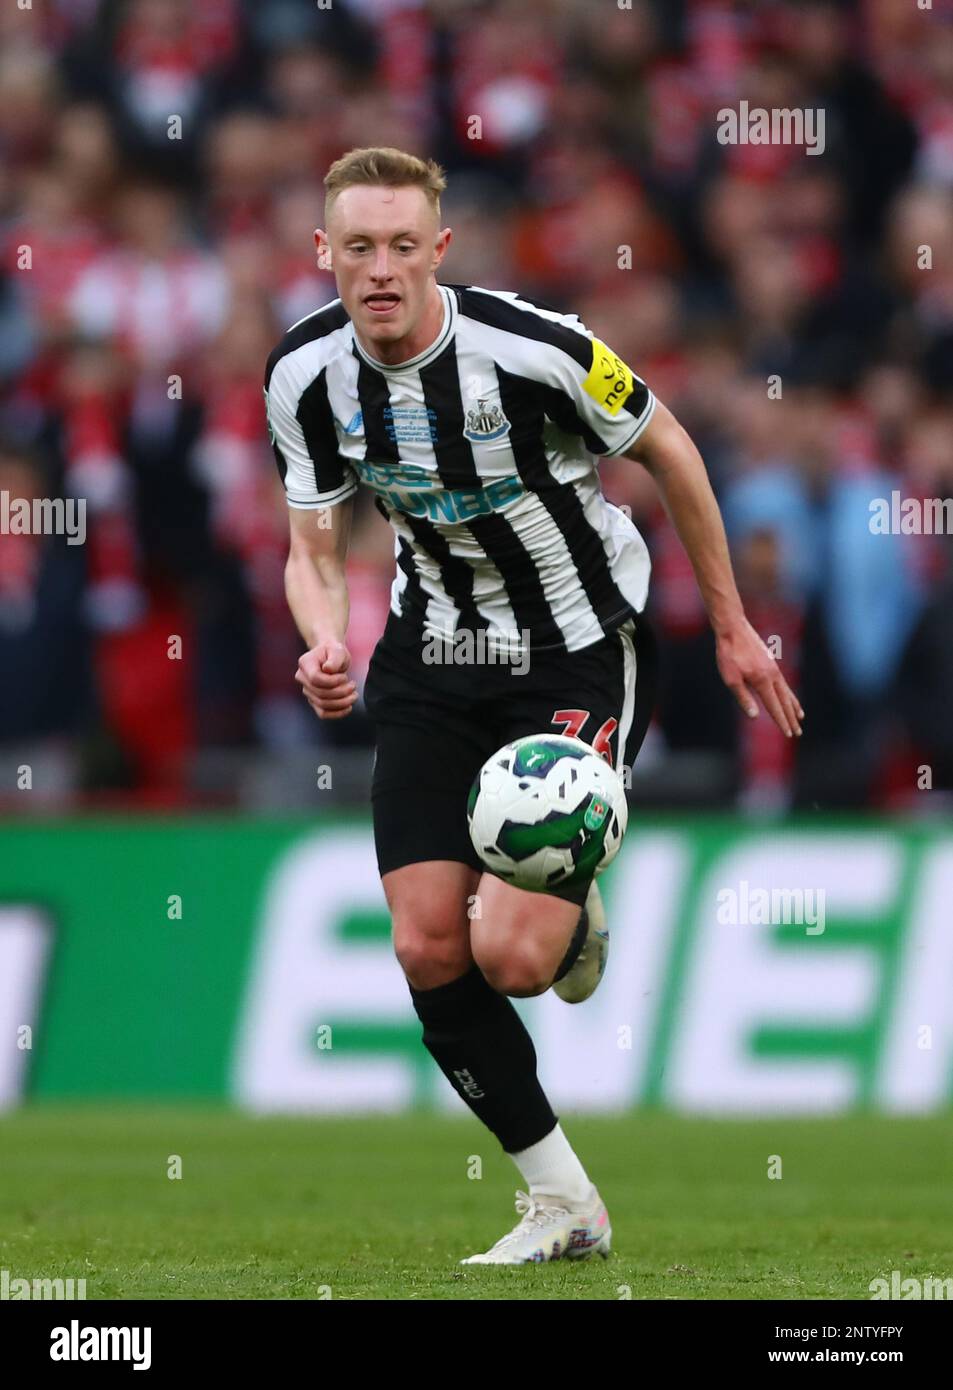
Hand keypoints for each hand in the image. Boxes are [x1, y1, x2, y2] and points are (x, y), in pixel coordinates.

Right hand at [295, 639, 357, 719]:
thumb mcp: (338, 650)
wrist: (332, 658)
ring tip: (354, 695)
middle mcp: (302, 678)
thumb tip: (327, 669)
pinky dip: (337, 713)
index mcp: (305, 663)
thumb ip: (334, 658)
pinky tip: (348, 707)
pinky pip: (322, 713)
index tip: (345, 677)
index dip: (333, 681)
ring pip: (322, 704)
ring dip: (342, 703)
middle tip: (353, 686)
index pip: (315, 678)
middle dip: (341, 692)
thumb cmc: (335, 652)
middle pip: (320, 693)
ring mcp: (307, 691)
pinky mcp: (314, 701)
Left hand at [715, 617, 803, 737]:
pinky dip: (789, 693)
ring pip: (787, 692)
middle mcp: (773, 676)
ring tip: (801, 717)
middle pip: (785, 702)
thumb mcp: (730, 678)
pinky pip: (783, 683)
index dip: (782, 722)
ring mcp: (774, 669)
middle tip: (798, 733)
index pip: (775, 707)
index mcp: (762, 681)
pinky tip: (788, 697)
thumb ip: (743, 697)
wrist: (733, 629)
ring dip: (793, 706)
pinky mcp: (771, 663)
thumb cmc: (728, 655)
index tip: (789, 734)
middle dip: (791, 719)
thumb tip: (754, 716)